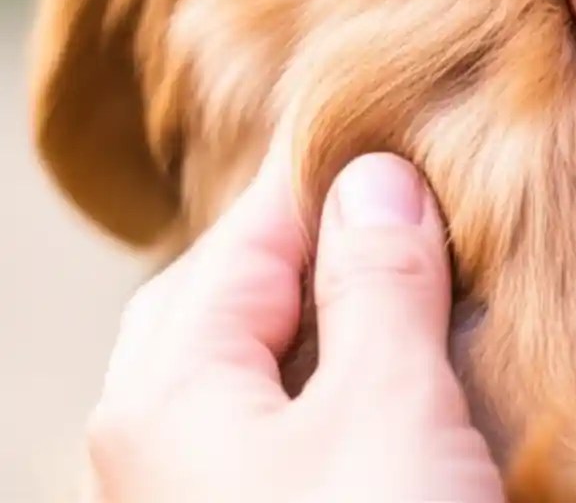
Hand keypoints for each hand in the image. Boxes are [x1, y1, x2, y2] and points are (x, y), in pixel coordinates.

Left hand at [84, 145, 503, 502]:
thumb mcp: (387, 409)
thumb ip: (380, 286)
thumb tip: (377, 178)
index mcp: (169, 395)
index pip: (244, 237)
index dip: (320, 173)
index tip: (389, 123)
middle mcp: (160, 446)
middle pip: (223, 300)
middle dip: (304, 246)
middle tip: (392, 206)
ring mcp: (202, 494)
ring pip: (251, 370)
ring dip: (321, 319)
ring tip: (402, 289)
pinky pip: (282, 429)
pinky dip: (330, 385)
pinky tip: (391, 389)